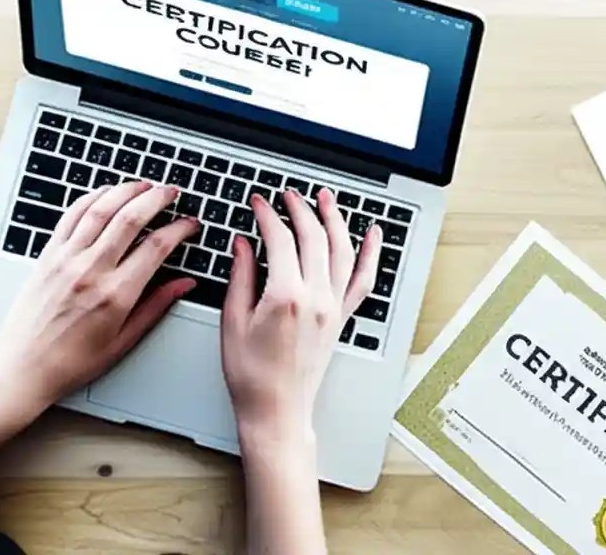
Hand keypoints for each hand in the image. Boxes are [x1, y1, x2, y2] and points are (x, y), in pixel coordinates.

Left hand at [0, 181, 199, 412]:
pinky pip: (71, 216)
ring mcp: (66, 260)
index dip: (180, 229)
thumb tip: (184, 284)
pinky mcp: (47, 256)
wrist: (22, 368)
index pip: (157, 247)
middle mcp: (90, 271)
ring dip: (126, 190)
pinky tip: (106, 193)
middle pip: (130, 218)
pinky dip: (91, 198)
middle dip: (157, 198)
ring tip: (144, 185)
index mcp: (115, 295)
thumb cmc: (71, 362)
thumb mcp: (124, 341)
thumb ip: (156, 306)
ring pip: (100, 209)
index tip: (190, 224)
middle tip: (172, 191)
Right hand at [220, 187, 381, 447]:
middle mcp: (316, 298)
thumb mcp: (232, 321)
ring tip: (325, 198)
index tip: (258, 203)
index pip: (279, 239)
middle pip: (313, 238)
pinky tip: (373, 235)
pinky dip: (371, 254)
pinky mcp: (341, 318)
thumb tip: (242, 244)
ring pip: (342, 251)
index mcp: (285, 296)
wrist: (277, 410)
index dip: (267, 215)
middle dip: (299, 209)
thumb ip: (240, 277)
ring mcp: (333, 307)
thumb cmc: (250, 375)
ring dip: (334, 220)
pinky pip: (363, 280)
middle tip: (286, 195)